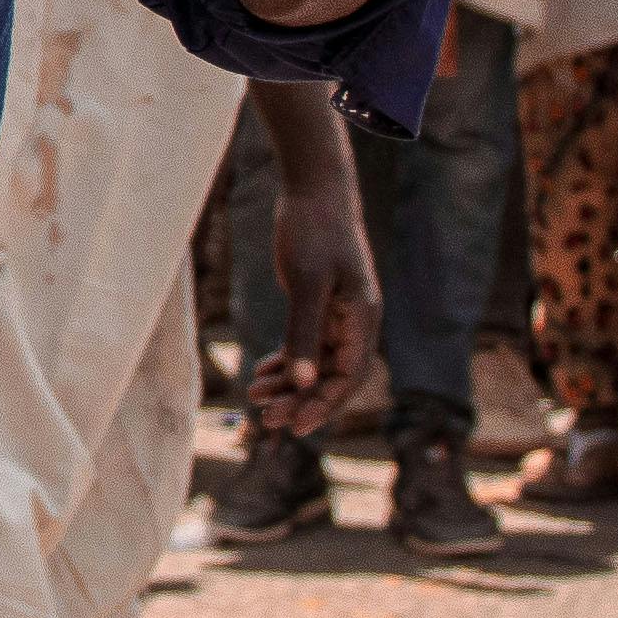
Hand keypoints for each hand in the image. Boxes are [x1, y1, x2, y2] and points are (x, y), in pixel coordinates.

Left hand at [244, 112, 379, 435]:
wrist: (314, 191)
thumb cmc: (313, 230)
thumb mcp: (306, 282)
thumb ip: (305, 332)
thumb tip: (302, 383)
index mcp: (363, 319)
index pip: (348, 377)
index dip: (323, 405)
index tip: (295, 426)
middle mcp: (356, 322)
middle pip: (332, 377)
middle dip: (301, 400)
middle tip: (266, 420)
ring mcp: (339, 315)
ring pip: (316, 363)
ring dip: (290, 383)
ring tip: (255, 395)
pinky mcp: (321, 305)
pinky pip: (307, 344)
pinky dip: (287, 360)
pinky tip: (262, 371)